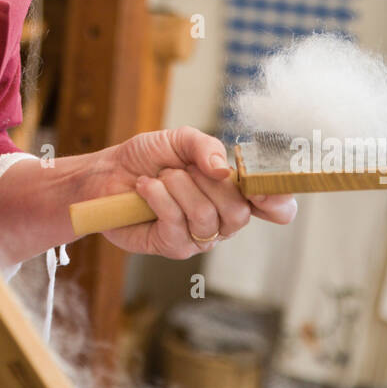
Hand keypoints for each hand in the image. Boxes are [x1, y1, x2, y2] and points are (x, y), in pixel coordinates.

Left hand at [87, 126, 296, 257]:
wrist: (107, 174)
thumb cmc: (148, 158)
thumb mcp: (179, 140)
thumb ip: (206, 147)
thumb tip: (224, 169)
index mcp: (234, 192)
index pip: (277, 208)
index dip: (279, 200)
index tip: (263, 188)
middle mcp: (223, 219)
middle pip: (239, 212)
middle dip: (207, 182)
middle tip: (181, 168)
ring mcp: (199, 237)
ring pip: (206, 217)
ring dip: (177, 186)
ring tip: (160, 177)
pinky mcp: (173, 247)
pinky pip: (176, 224)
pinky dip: (158, 196)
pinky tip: (145, 187)